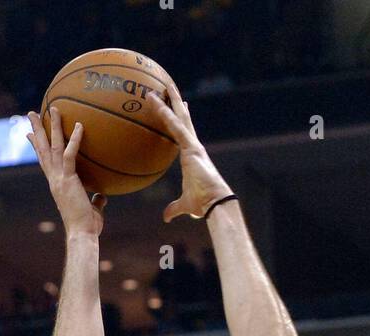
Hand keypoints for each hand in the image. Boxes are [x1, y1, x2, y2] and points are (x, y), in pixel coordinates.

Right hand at [26, 107, 105, 236]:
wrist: (82, 235)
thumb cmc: (87, 228)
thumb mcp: (92, 211)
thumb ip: (96, 201)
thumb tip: (102, 196)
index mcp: (56, 184)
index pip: (44, 162)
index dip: (36, 147)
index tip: (29, 135)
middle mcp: (54, 179)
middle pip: (43, 149)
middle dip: (37, 130)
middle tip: (32, 113)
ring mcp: (59, 178)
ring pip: (53, 146)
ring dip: (52, 126)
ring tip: (53, 107)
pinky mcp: (68, 179)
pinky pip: (70, 155)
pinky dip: (74, 139)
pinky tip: (79, 125)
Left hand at [145, 85, 233, 220]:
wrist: (215, 203)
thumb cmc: (203, 205)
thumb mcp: (185, 205)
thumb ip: (174, 208)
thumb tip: (166, 217)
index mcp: (192, 156)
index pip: (184, 134)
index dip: (181, 119)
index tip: (181, 106)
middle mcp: (193, 146)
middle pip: (183, 119)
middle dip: (177, 102)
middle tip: (169, 86)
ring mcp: (192, 144)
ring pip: (179, 116)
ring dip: (171, 99)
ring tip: (162, 83)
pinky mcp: (190, 146)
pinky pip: (174, 125)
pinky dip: (164, 112)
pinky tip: (154, 100)